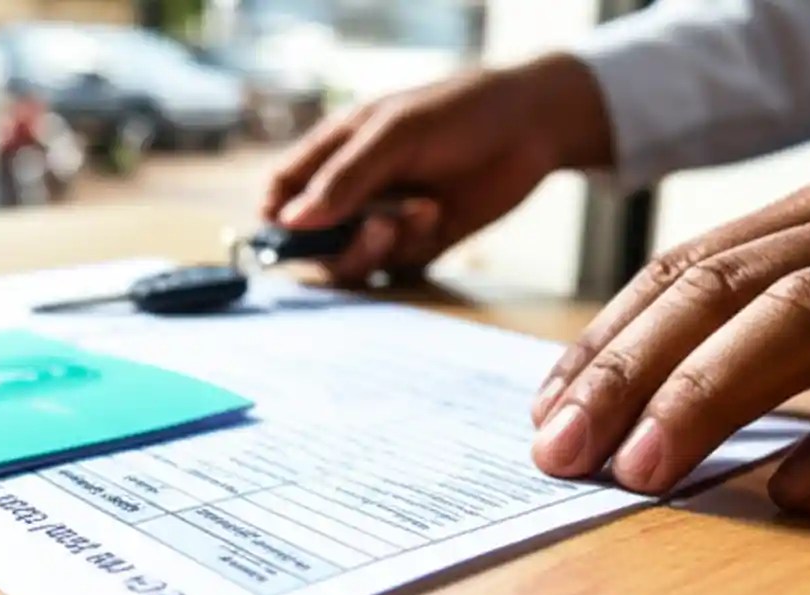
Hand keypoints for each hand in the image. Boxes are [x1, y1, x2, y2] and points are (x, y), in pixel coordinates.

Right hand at [261, 53, 612, 284]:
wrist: (533, 127)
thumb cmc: (456, 113)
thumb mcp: (393, 136)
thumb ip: (342, 180)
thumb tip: (287, 222)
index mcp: (334, 151)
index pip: (281, 190)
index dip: (275, 216)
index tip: (286, 235)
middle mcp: (353, 190)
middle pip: (310, 240)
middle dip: (332, 244)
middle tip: (373, 229)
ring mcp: (384, 219)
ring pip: (349, 260)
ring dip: (373, 247)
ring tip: (414, 217)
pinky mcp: (419, 245)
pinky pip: (394, 267)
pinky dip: (410, 246)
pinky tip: (436, 213)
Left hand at [530, 169, 809, 511]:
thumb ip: (762, 329)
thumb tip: (630, 405)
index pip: (685, 270)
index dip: (606, 341)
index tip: (544, 413)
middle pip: (718, 286)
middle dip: (625, 372)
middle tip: (560, 453)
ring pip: (800, 311)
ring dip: (704, 395)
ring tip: (637, 470)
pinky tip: (791, 490)